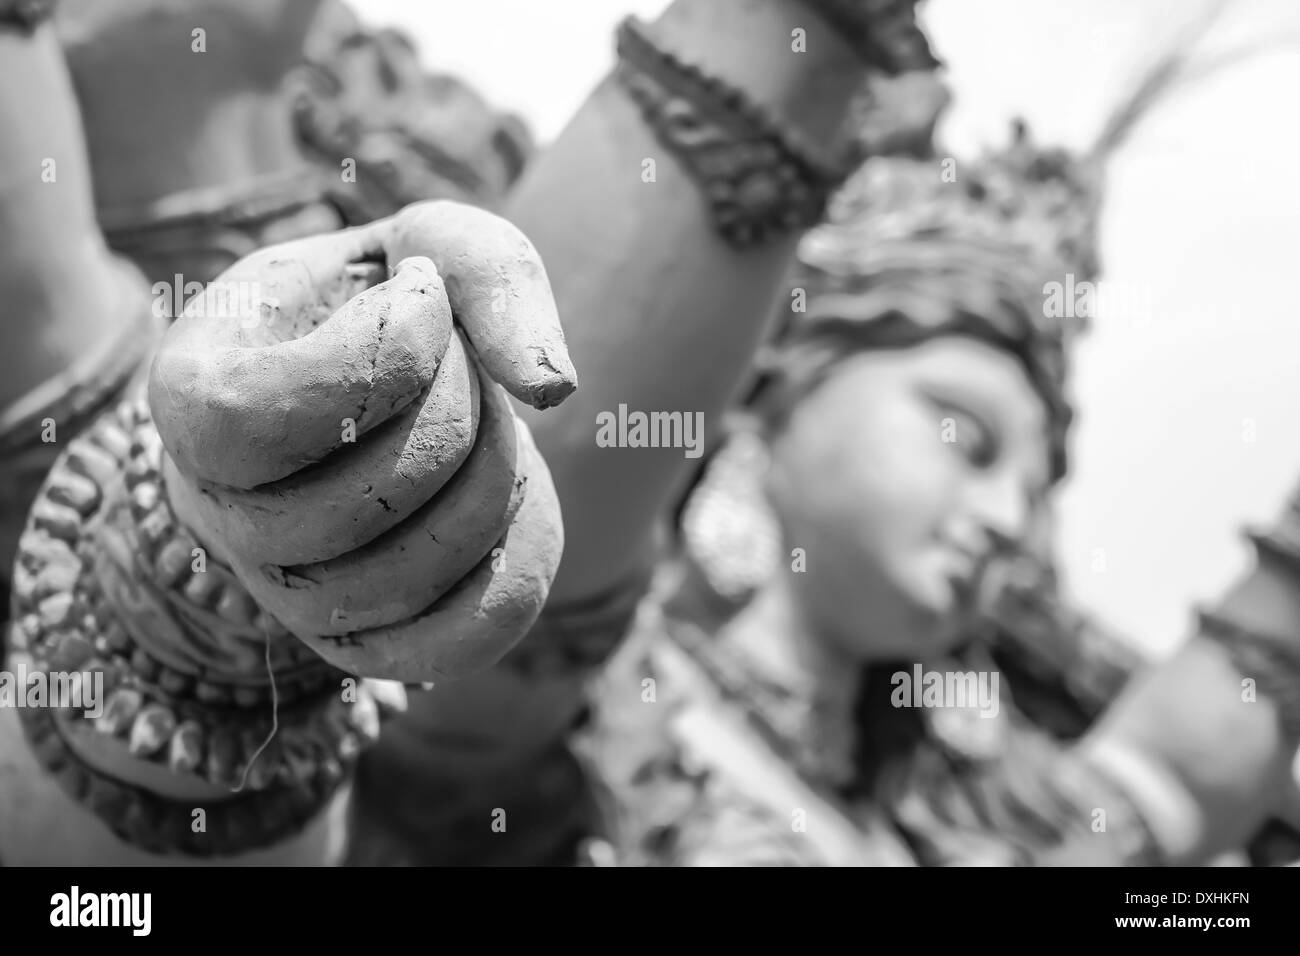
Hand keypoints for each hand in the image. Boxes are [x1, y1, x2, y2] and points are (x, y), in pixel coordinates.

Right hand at [149, 200, 576, 683]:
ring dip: (497, 476)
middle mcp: (219, 513)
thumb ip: (490, 277)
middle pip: (365, 497)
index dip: (379, 358)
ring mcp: (286, 593)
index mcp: (190, 399)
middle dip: (459, 409)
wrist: (380, 393)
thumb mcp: (430, 246)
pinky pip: (456, 643)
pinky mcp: (361, 645)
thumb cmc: (388, 307)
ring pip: (417, 573)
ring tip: (484, 425)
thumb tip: (553, 391)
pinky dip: (519, 566)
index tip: (421, 294)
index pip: (257, 418)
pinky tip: (521, 499)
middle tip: (462, 363)